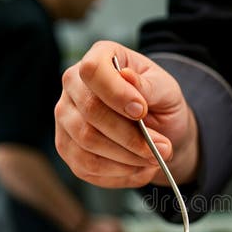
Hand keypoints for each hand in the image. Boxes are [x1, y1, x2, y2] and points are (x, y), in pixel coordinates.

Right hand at [55, 40, 199, 188]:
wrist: (159, 128)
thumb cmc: (158, 101)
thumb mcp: (165, 88)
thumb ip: (148, 85)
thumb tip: (127, 78)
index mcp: (99, 57)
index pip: (92, 70)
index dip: (116, 93)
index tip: (141, 111)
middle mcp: (73, 85)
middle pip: (90, 111)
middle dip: (130, 136)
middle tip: (162, 148)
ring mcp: (65, 118)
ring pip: (87, 143)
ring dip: (127, 158)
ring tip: (154, 160)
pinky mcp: (67, 148)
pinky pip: (86, 167)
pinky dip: (119, 173)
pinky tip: (140, 169)